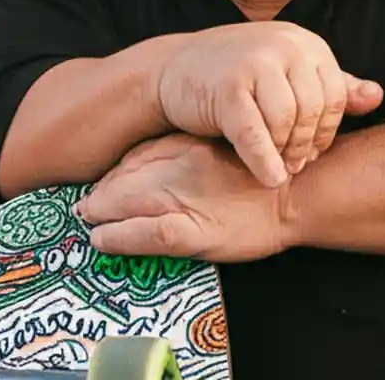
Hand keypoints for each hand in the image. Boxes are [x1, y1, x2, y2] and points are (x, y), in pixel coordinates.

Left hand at [75, 134, 295, 262]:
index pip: (137, 156)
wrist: (299, 195)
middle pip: (124, 178)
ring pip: (126, 202)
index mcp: (188, 144)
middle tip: (85, 208)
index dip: (114, 174)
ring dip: (100, 214)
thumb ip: (187, 151)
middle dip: (99, 195)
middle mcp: (180, 166)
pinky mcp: (193, 230)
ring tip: (90, 225)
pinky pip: (145, 233)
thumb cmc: (262, 176)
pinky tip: (102, 241)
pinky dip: (118, 237)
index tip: (103, 188)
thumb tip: (146, 166)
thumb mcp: (221, 149)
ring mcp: (185, 197)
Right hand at [156, 22, 382, 187]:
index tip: (314, 151)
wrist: (174, 69)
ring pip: (288, 122)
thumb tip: (377, 96)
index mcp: (304, 43)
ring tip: (280, 168)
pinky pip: (256, 133)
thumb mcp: (288, 72)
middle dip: (308, 144)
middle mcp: (284, 46)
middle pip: (314, 110)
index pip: (336, 95)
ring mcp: (254, 64)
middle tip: (297, 165)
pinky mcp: (228, 88)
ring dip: (286, 153)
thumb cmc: (237, 75)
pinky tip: (270, 179)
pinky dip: (265, 161)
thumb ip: (332, 84)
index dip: (328, 130)